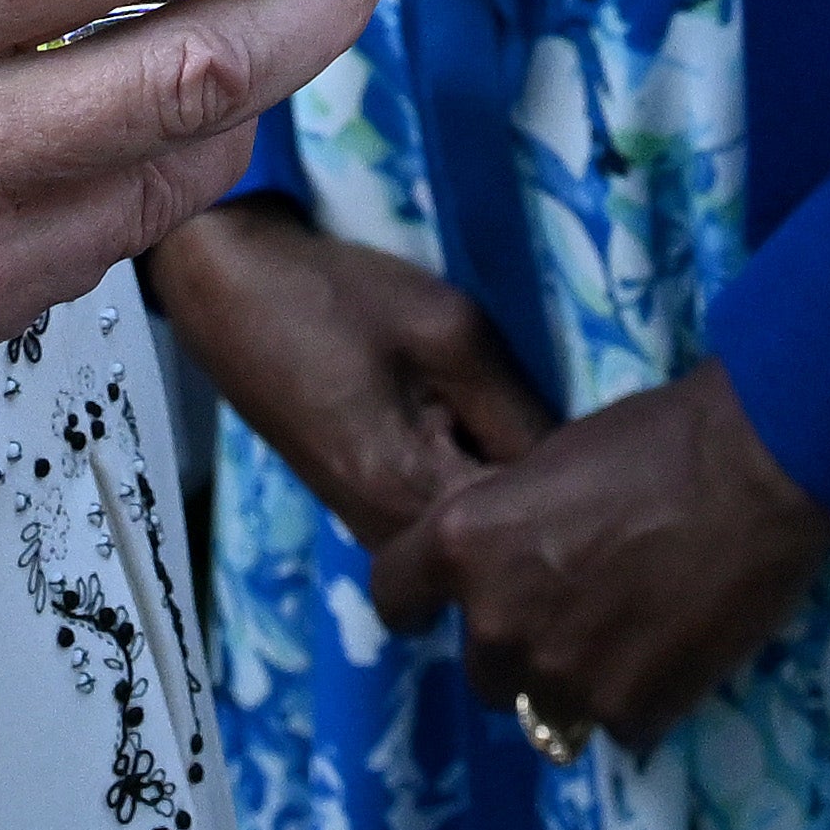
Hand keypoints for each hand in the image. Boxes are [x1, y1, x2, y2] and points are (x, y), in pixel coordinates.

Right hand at [151, 200, 553, 559]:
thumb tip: (580, 472)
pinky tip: (478, 424)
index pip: (529, 528)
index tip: (600, 445)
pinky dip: (470, 479)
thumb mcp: (451, 333)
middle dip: (544, 496)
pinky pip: (439, 513)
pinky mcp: (362, 505)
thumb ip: (518, 412)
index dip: (574, 488)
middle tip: (569, 427)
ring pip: (470, 533)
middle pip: (500, 542)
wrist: (229, 287)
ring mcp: (370, 526)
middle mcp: (389, 536)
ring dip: (505, 489)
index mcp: (414, 499)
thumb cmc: (340, 298)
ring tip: (521, 418)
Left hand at [396, 364, 829, 750]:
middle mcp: (497, 621)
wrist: (759, 466)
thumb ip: (509, 521)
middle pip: (481, 667)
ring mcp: (560, 676)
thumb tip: (506, 552)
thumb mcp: (551, 460)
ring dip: (579, 680)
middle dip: (520, 645)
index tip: (446, 605)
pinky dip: (642, 697)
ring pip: (546, 707)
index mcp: (464, 544)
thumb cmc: (660, 437)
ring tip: (636, 633)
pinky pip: (617, 724)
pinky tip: (678, 650)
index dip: (422, 601)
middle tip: (580, 609)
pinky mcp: (628, 711)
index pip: (394, 597)